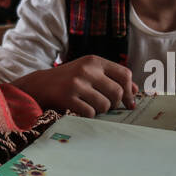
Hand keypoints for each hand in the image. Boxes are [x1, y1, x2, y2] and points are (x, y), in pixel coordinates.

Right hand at [10, 55, 137, 116]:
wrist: (39, 85)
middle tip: (107, 106)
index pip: (124, 74)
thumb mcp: (89, 72)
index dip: (130, 90)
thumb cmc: (70, 79)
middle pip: (117, 92)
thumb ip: (111, 78)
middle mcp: (86, 69)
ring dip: (101, 110)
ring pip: (105, 105)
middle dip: (115, 104)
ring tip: (91, 106)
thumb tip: (135, 91)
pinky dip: (89, 115)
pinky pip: (90, 113)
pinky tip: (81, 109)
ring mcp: (76, 83)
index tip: (129, 102)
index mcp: (94, 60)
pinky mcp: (67, 97)